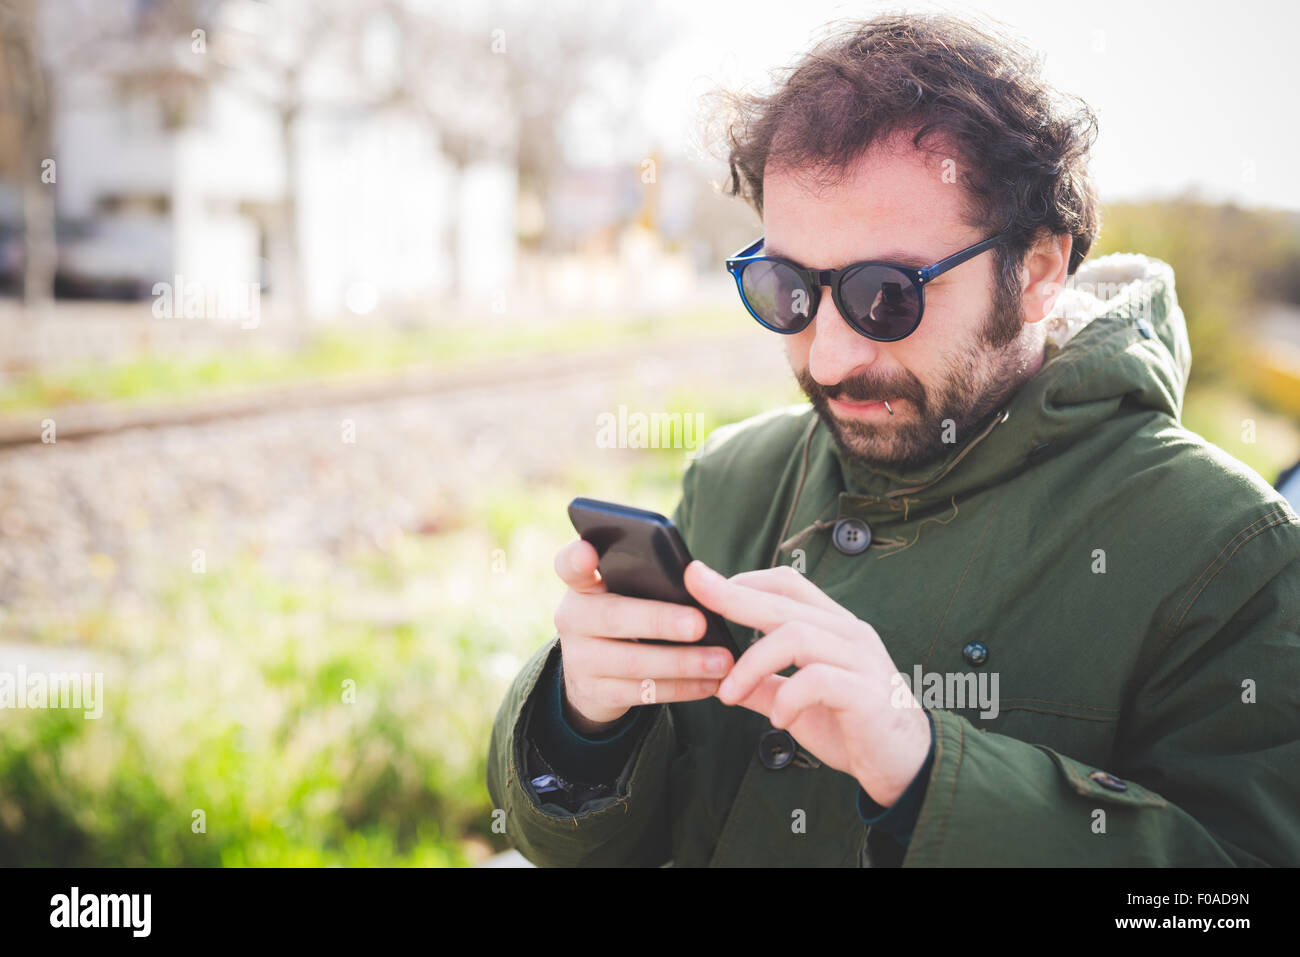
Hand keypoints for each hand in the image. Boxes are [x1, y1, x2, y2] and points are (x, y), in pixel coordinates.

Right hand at [551, 539, 735, 735]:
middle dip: (659, 621)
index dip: (576, 557)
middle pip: (612, 617)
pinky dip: (680, 688)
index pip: (569, 564)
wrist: (595, 671)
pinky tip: (709, 683)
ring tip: (721, 660)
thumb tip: (701, 581)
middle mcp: (572, 619)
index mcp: (582, 584)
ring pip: (632, 662)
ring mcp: (579, 659)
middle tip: (700, 623)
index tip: (588, 552)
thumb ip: (646, 579)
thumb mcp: (625, 592)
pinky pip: (642, 693)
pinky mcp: (595, 693)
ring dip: (682, 663)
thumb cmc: (627, 613)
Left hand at [683, 561, 930, 806]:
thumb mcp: (795, 703)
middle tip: (696, 591)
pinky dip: (788, 697)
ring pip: (796, 635)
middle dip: (733, 596)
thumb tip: (715, 675)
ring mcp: (860, 659)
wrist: (906, 766)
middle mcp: (849, 633)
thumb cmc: (852, 727)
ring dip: (752, 663)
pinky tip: (778, 718)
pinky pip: (817, 680)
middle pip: (783, 602)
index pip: (789, 584)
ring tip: (729, 693)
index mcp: (833, 627)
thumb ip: (761, 685)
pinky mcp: (867, 692)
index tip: (705, 584)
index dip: (746, 579)